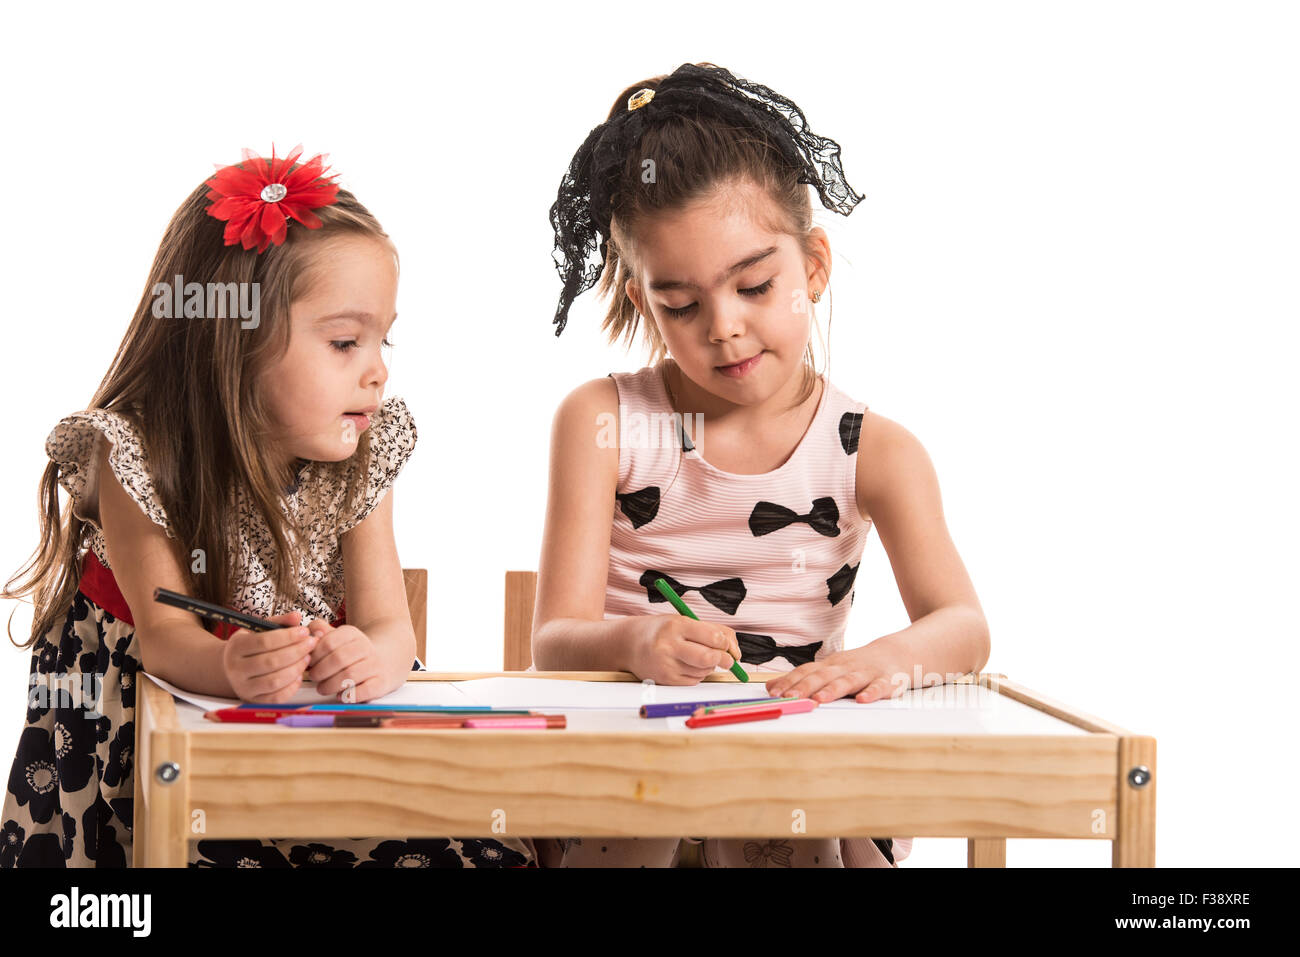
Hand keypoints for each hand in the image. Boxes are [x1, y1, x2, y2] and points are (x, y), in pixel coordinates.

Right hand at [222, 611, 318, 703]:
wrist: (233, 668)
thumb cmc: (252, 646)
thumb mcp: (261, 629)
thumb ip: (280, 621)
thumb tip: (296, 617)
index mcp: (236, 647)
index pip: (264, 642)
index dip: (287, 637)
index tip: (304, 631)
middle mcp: (235, 669)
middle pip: (271, 662)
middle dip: (296, 652)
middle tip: (311, 644)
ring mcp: (244, 687)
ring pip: (274, 681)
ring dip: (296, 668)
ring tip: (307, 658)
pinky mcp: (253, 700)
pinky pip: (277, 697)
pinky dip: (292, 686)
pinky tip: (299, 674)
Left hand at [303, 621, 383, 701]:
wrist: (388, 659)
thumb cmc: (354, 652)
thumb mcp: (339, 637)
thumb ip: (321, 632)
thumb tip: (311, 632)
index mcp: (352, 634)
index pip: (328, 643)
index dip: (314, 656)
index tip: (310, 663)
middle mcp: (366, 647)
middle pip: (338, 659)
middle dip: (320, 672)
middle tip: (314, 677)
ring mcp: (376, 665)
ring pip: (349, 675)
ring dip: (330, 685)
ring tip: (323, 688)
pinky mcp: (381, 682)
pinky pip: (363, 691)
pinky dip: (348, 695)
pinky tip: (341, 695)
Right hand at [628, 615, 742, 684]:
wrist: (629, 644)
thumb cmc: (662, 630)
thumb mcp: (684, 621)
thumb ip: (713, 631)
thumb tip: (736, 652)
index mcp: (676, 625)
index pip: (713, 637)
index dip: (726, 644)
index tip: (728, 646)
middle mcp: (669, 645)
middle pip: (709, 658)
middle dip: (725, 660)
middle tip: (728, 660)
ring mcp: (666, 664)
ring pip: (704, 671)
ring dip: (709, 666)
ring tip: (698, 657)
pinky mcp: (665, 679)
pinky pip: (694, 681)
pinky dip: (698, 674)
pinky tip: (687, 665)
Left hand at [764, 641, 911, 702]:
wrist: (895, 653)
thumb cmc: (857, 665)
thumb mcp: (829, 669)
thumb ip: (802, 678)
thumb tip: (770, 687)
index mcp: (829, 665)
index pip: (806, 672)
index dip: (789, 682)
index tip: (773, 694)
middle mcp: (844, 667)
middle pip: (822, 676)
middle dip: (805, 687)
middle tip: (790, 699)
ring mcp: (865, 673)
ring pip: (847, 681)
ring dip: (832, 690)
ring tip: (819, 699)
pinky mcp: (886, 681)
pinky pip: (879, 687)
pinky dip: (871, 693)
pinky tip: (863, 700)